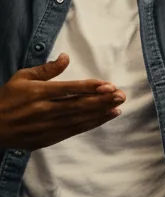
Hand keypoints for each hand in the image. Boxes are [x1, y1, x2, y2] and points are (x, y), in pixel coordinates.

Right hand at [0, 55, 125, 151]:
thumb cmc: (7, 98)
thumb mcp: (22, 78)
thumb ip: (46, 70)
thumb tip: (66, 58)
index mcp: (38, 93)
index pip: (70, 89)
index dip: (91, 87)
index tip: (109, 85)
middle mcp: (44, 110)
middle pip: (78, 105)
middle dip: (102, 100)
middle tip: (121, 95)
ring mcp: (46, 126)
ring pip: (79, 119)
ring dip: (100, 113)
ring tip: (118, 106)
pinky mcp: (47, 138)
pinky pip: (73, 130)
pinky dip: (91, 124)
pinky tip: (104, 118)